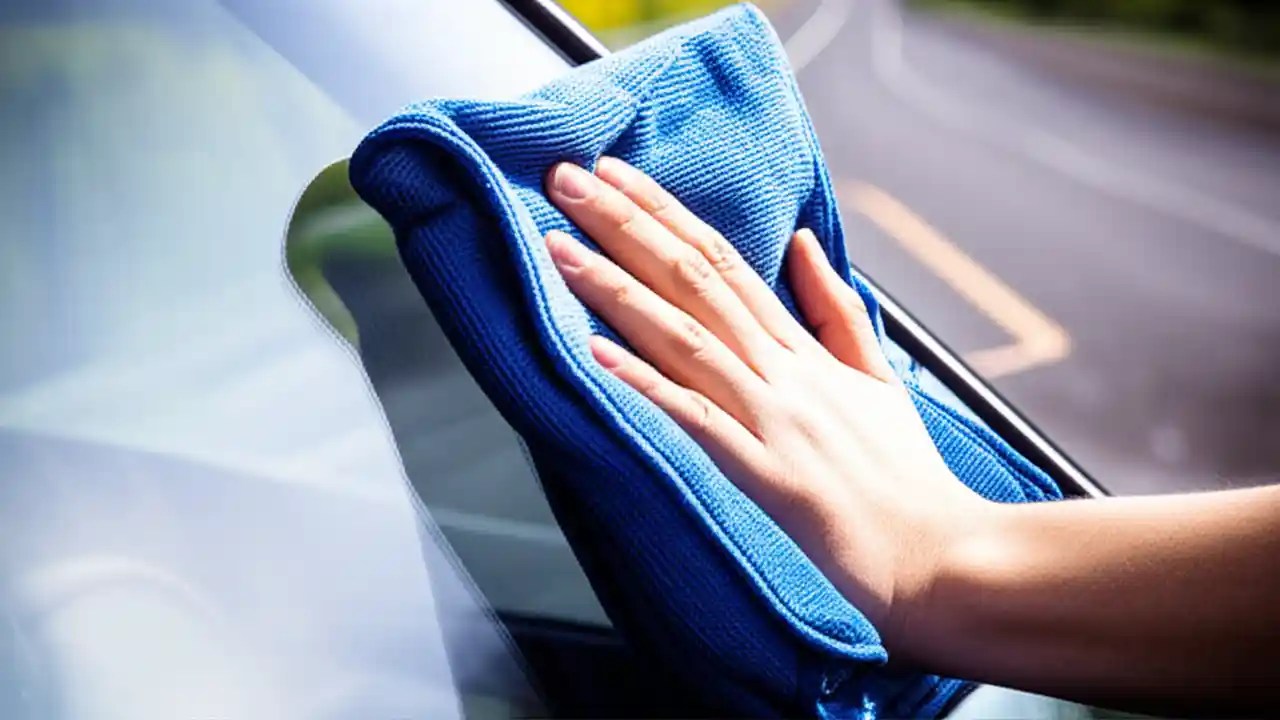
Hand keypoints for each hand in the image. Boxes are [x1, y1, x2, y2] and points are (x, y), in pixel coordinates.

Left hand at [543, 158, 993, 656]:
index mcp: (801, 350)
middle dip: (626, 227)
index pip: (722, 261)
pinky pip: (696, 419)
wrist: (939, 554)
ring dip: (618, 290)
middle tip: (566, 181)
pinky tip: (596, 353)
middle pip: (694, 281)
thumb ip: (834, 308)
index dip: (664, 213)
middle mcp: (780, 371)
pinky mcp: (765, 473)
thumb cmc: (905, 475)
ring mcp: (771, 419)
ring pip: (684, 337)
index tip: (613, 173)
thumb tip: (801, 244)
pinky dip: (647, 383)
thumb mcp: (877, 375)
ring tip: (561, 249)